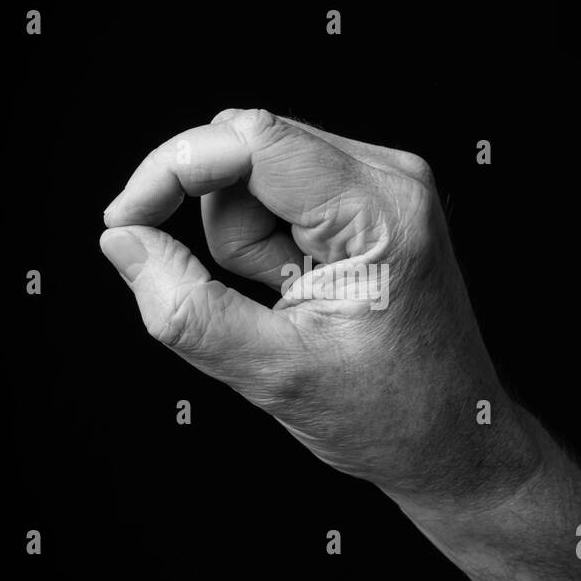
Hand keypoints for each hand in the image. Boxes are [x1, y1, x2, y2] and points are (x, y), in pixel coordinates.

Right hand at [101, 107, 538, 502]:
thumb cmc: (391, 417)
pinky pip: (279, 193)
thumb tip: (124, 243)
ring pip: (256, 172)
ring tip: (286, 303)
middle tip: (247, 295)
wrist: (456, 442)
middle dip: (217, 221)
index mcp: (379, 212)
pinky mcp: (370, 201)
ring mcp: (384, 185)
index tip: (126, 222)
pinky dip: (265, 244)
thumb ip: (188, 310)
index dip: (172, 169)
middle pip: (247, 148)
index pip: (250, 138)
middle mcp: (391, 178)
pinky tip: (298, 291)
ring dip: (243, 241)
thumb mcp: (274, 375)